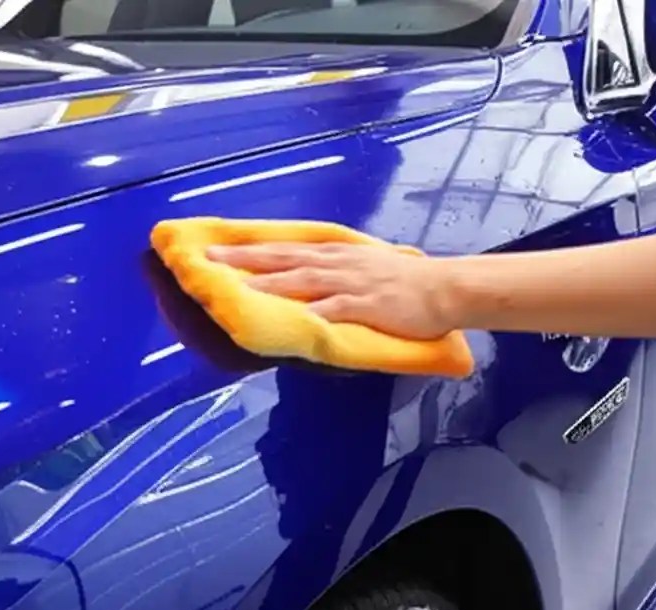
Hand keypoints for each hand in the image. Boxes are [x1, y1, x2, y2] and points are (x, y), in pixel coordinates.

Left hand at [206, 242, 460, 339]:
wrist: (444, 288)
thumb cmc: (408, 282)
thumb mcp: (366, 268)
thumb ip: (336, 274)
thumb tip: (306, 282)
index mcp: (336, 255)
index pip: (286, 247)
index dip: (251, 248)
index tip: (219, 248)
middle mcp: (338, 263)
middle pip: (285, 256)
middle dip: (246, 257)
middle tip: (210, 258)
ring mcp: (353, 283)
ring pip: (305, 278)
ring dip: (272, 281)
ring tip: (242, 286)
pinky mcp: (369, 304)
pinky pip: (338, 308)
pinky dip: (316, 310)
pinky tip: (297, 315)